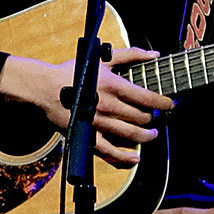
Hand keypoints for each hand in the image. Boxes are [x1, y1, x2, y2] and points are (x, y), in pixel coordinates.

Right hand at [0, 46, 172, 165]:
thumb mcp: (102, 58)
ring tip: (151, 134)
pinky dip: (125, 159)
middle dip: (154, 119)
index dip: (164, 104)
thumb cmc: (73, 71)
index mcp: (115, 86)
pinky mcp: (87, 136)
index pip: (149, 99)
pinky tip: (135, 159)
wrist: (44, 88)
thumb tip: (154, 54)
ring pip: (132, 136)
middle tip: (156, 118)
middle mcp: (109, 106)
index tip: (169, 105)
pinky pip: (110, 153)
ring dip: (147, 137)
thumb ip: (131, 54)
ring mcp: (99, 124)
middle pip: (143, 118)